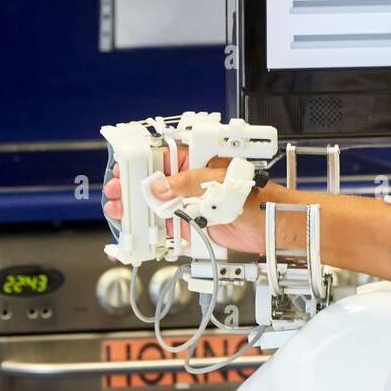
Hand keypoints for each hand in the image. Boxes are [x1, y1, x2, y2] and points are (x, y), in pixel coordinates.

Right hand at [103, 146, 276, 255]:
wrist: (275, 228)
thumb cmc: (260, 199)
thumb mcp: (220, 184)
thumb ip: (188, 184)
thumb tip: (159, 186)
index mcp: (201, 163)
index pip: (165, 158)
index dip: (142, 164)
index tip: (122, 170)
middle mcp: (195, 182)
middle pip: (157, 183)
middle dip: (133, 188)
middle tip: (115, 194)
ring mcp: (194, 203)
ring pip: (160, 205)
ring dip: (138, 209)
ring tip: (118, 212)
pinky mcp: (197, 224)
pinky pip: (170, 226)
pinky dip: (153, 230)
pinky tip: (138, 232)